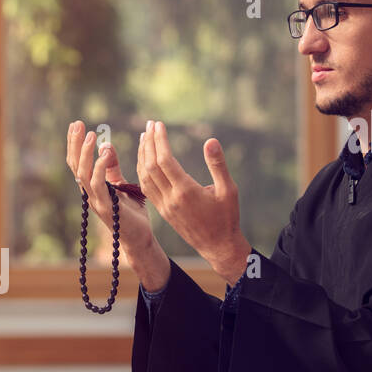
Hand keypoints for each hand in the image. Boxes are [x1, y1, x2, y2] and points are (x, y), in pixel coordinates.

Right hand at [65, 120, 154, 268]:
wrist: (139, 236)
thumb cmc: (130, 211)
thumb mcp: (120, 184)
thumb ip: (111, 167)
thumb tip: (106, 145)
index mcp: (92, 186)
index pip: (78, 162)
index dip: (75, 144)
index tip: (77, 124)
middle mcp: (89, 193)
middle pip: (75, 165)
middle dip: (75, 144)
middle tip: (78, 124)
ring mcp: (95, 201)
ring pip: (83, 174)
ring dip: (86, 154)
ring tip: (91, 135)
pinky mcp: (106, 207)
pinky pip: (98, 185)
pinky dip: (99, 168)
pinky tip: (104, 154)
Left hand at [136, 121, 251, 282]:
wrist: (217, 246)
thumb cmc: (226, 217)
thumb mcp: (229, 190)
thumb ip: (218, 165)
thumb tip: (210, 140)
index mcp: (186, 192)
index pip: (165, 161)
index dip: (160, 141)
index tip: (159, 124)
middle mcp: (171, 198)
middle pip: (151, 166)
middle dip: (149, 143)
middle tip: (151, 124)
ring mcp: (164, 206)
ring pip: (145, 177)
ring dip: (143, 155)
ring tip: (145, 137)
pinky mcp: (162, 210)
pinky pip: (146, 188)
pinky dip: (142, 170)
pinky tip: (145, 159)